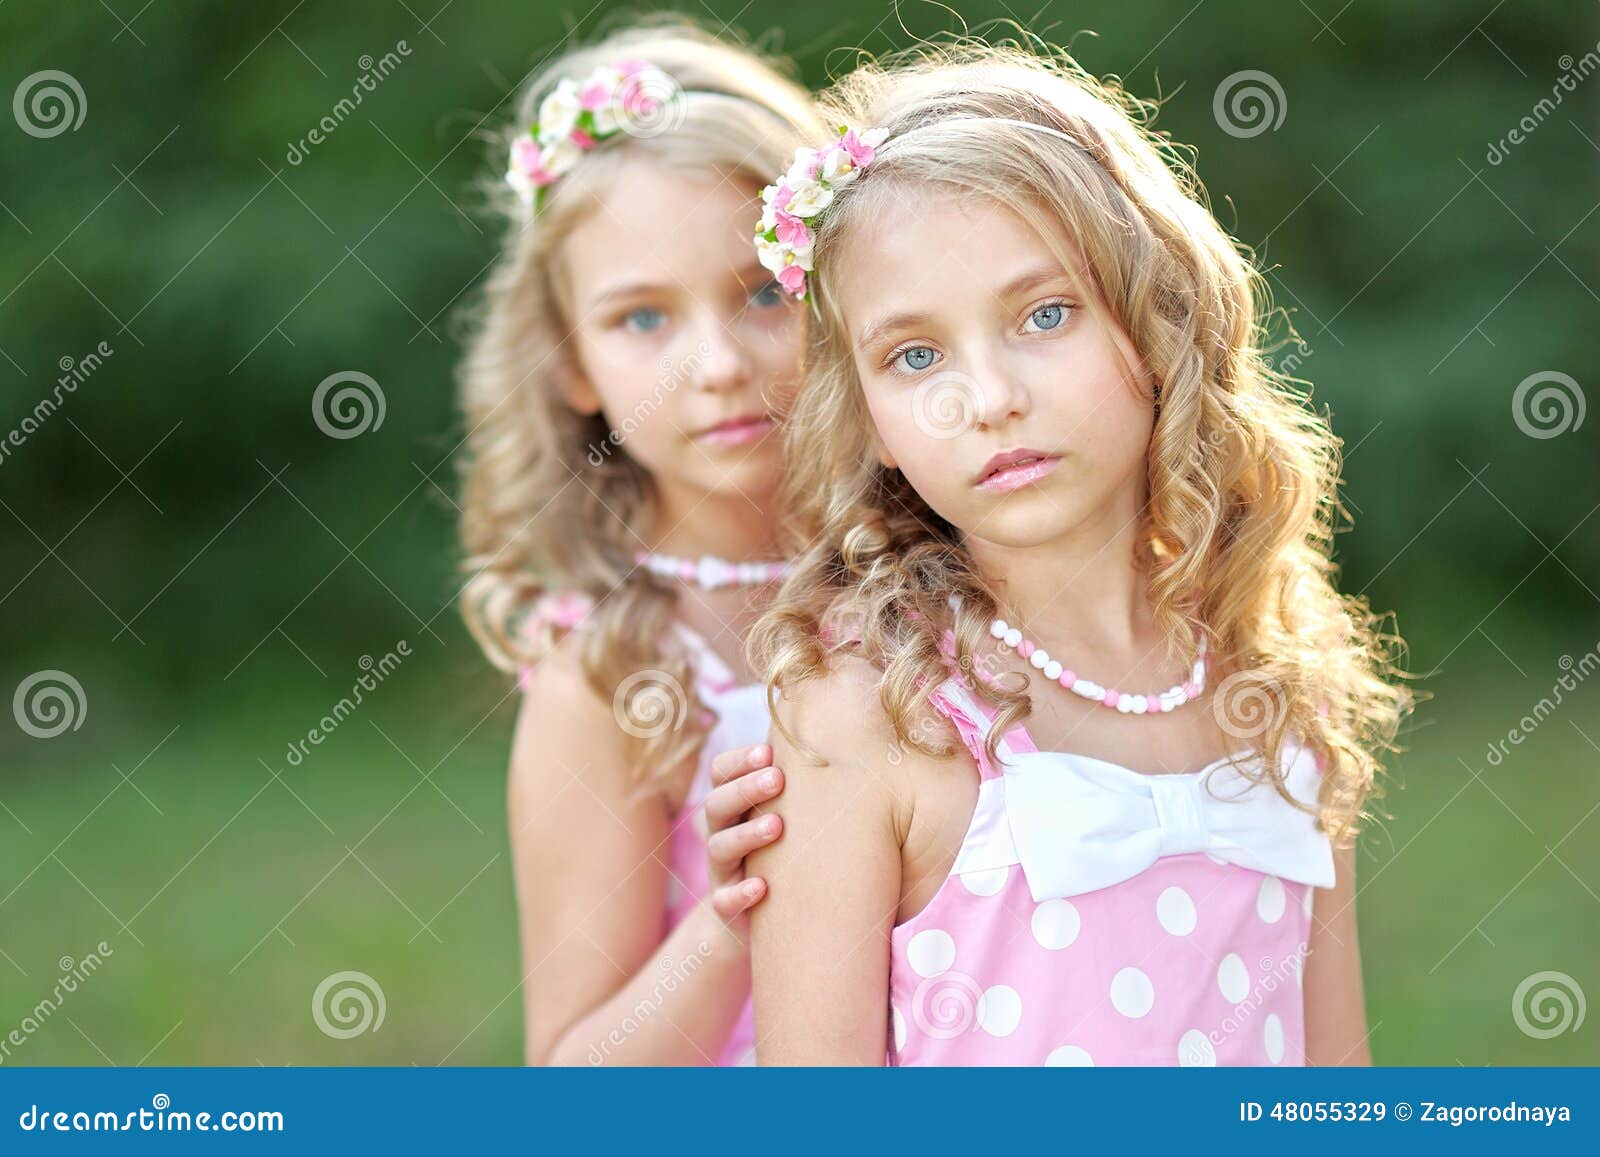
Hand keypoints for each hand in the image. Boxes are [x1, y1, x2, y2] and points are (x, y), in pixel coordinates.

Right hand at [704, 743, 784, 934]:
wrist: (766, 917)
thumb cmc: (788, 850)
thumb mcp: (790, 813)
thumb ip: (802, 783)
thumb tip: (847, 743)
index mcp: (734, 805)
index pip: (720, 772)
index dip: (739, 760)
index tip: (769, 751)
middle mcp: (722, 833)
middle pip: (717, 804)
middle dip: (745, 789)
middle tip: (778, 779)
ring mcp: (722, 870)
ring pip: (719, 848)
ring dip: (746, 835)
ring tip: (777, 826)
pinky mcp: (727, 907)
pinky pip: (724, 900)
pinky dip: (740, 894)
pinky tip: (762, 887)